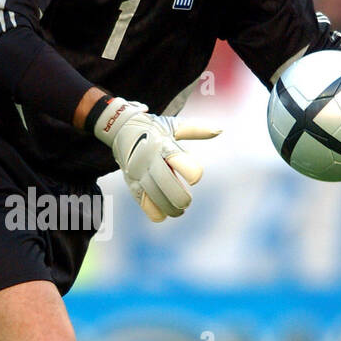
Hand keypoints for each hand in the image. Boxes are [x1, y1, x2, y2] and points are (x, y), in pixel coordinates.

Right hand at [92, 97, 219, 221]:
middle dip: (179, 197)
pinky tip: (163, 214)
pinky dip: (154, 212)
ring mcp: (139, 172)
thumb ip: (196, 130)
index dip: (191, 171)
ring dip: (169, 207)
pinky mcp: (132, 182)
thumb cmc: (153, 129)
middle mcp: (150, 159)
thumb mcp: (173, 126)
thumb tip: (220, 130)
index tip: (195, 179)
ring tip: (179, 211)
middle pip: (165, 182)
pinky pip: (142, 202)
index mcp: (163, 144)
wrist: (120, 129)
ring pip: (154, 195)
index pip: (178, 159)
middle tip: (186, 202)